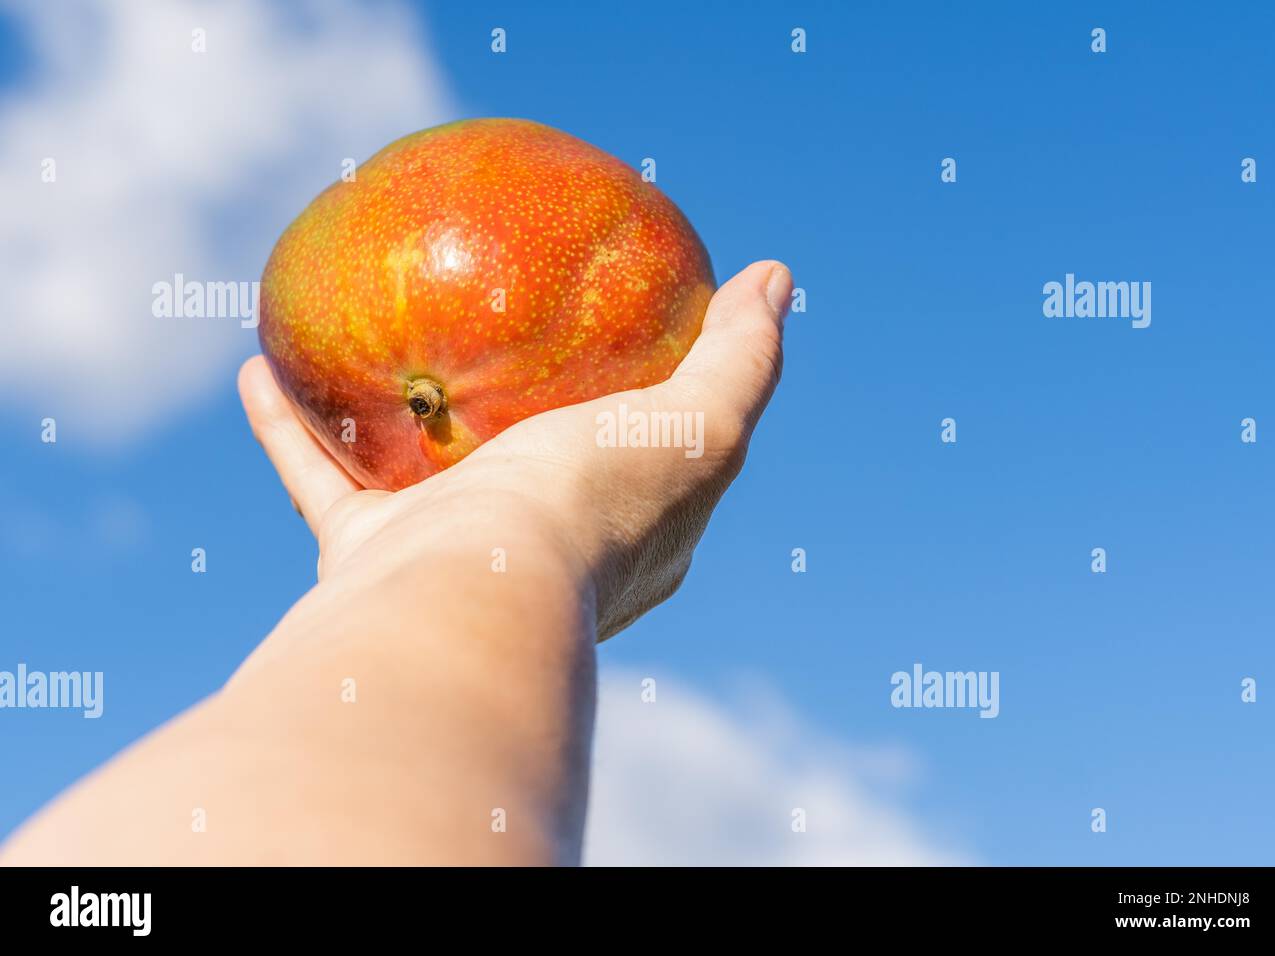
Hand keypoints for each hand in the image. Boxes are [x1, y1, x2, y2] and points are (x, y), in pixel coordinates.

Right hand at [239, 260, 791, 639]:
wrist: (466, 603)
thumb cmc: (592, 514)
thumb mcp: (695, 429)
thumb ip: (739, 360)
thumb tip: (774, 277)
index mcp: (622, 532)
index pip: (647, 460)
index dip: (650, 405)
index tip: (625, 337)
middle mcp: (537, 551)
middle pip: (525, 465)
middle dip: (514, 415)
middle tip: (494, 333)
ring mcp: (451, 559)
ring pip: (409, 474)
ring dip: (385, 416)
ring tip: (367, 343)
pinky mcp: (371, 561)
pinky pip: (322, 479)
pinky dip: (291, 429)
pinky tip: (262, 365)